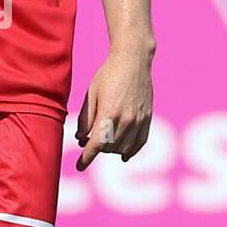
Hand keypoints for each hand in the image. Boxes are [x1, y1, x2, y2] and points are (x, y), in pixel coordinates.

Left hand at [75, 47, 153, 170]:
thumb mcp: (91, 94)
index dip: (86, 158)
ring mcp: (139, 120)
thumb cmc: (108, 74)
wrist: (133, 60)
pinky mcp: (147, 118)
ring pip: (124, 148)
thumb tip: (80, 138)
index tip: (80, 166)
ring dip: (111, 149)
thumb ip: (85, 119)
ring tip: (103, 140)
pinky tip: (124, 155)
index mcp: (109, 113)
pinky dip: (131, 151)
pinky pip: (140, 143)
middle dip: (97, 148)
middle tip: (88, 140)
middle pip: (109, 148)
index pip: (96, 145)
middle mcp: (126, 120)